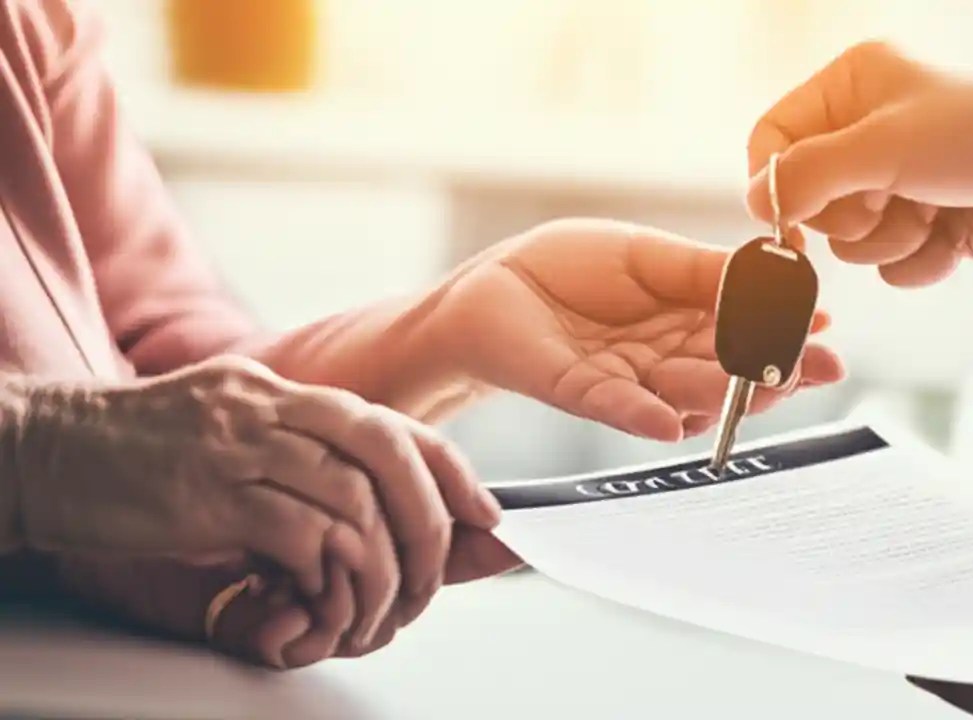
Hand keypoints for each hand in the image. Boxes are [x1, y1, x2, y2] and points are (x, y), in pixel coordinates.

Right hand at [14, 355, 502, 649]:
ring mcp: (239, 447)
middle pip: (388, 449)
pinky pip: (302, 533)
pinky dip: (330, 571)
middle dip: (432, 514)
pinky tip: (322, 594)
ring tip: (381, 603)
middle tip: (439, 568)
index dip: (448, 468)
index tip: (484, 510)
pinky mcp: (209, 496)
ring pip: (354, 497)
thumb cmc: (130, 453)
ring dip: (383, 561)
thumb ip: (286, 449)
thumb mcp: (222, 430)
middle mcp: (268, 408)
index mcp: (278, 392)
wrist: (38, 451)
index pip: (389, 422)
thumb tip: (356, 496)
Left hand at [423, 218, 844, 440]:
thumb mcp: (647, 254)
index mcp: (689, 324)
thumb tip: (774, 274)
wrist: (495, 283)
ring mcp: (628, 382)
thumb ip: (704, 270)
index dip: (786, 332)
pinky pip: (616, 408)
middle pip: (728, 373)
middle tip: (817, 368)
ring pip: (684, 394)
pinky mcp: (579, 393)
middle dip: (775, 372)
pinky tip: (671, 419)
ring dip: (723, 393)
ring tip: (763, 385)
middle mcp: (667, 362)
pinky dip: (642, 415)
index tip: (826, 327)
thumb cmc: (570, 266)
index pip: (747, 334)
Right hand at [745, 41, 972, 285]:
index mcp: (850, 86)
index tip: (788, 222)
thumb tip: (754, 202)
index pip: (771, 140)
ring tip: (934, 212)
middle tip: (893, 198)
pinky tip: (954, 235)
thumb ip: (808, 173)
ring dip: (889, 240)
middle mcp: (868, 130)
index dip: (775, 184)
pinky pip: (887, 265)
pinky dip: (919, 261)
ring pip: (847, 240)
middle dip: (851, 214)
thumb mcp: (884, 146)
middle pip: (808, 198)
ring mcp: (898, 179)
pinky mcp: (927, 222)